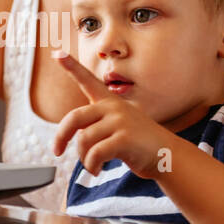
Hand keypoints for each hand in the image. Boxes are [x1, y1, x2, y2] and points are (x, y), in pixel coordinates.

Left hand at [50, 51, 171, 178]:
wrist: (167, 154)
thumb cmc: (137, 143)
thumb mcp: (118, 125)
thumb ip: (97, 124)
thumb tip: (71, 137)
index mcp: (110, 101)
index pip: (88, 80)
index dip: (71, 67)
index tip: (57, 53)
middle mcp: (114, 107)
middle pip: (74, 118)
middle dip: (61, 136)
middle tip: (56, 151)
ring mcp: (120, 121)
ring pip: (84, 140)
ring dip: (83, 158)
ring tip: (92, 165)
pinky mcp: (124, 138)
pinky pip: (95, 153)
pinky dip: (92, 165)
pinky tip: (97, 170)